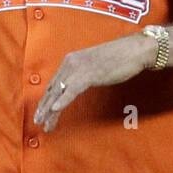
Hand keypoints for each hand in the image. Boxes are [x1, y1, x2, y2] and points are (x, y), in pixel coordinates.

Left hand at [33, 34, 151, 132]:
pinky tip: (55, 111)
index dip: (46, 99)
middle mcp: (70, 63)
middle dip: (44, 107)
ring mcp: (78, 68)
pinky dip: (62, 101)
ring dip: (49, 110)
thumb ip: (83, 75)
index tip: (42, 112)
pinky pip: (71, 91)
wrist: (135, 50)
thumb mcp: (95, 67)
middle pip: (53, 89)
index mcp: (71, 60)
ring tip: (43, 123)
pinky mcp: (88, 74)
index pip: (54, 83)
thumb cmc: (119, 59)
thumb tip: (77, 86)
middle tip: (37, 121)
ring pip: (59, 92)